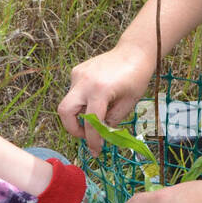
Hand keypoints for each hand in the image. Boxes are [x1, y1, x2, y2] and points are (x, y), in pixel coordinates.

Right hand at [58, 40, 156, 155]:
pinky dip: (82, 101)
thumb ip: (113, 120)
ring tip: (98, 114)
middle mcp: (84, 82)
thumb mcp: (129, 103)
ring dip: (79, 114)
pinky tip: (97, 98)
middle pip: (65, 112)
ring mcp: (78, 75)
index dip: (93, 140)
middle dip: (72, 128)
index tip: (96, 151)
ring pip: (69, 103)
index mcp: (100, 90)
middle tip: (86, 135)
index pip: (91, 123)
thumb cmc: (136, 77)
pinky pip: (74, 92)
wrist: (134, 51)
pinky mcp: (77, 71)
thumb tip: (101, 134)